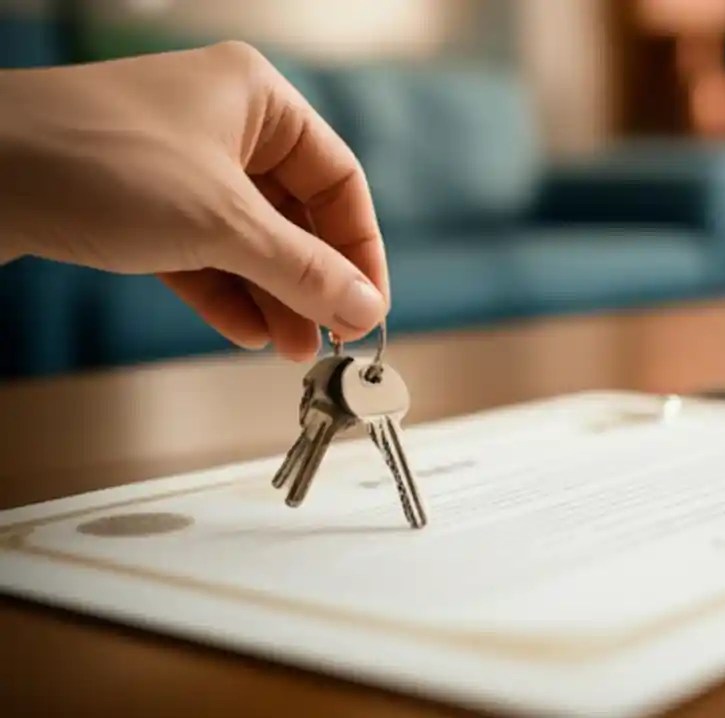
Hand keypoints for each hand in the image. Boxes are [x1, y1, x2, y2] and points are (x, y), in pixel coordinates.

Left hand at [0, 42, 387, 359]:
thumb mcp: (222, 224)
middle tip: (329, 335)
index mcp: (256, 98)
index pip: (338, 178)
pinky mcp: (137, 203)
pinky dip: (226, 293)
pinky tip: (245, 331)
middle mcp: (222, 123)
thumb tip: (365, 308)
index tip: (368, 306)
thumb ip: (303, 271)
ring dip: (273, 296)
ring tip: (291, 349)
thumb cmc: (93, 159)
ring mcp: (177, 164)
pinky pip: (202, 253)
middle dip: (311, 281)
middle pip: (295, 213)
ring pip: (248, 239)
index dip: (360, 249)